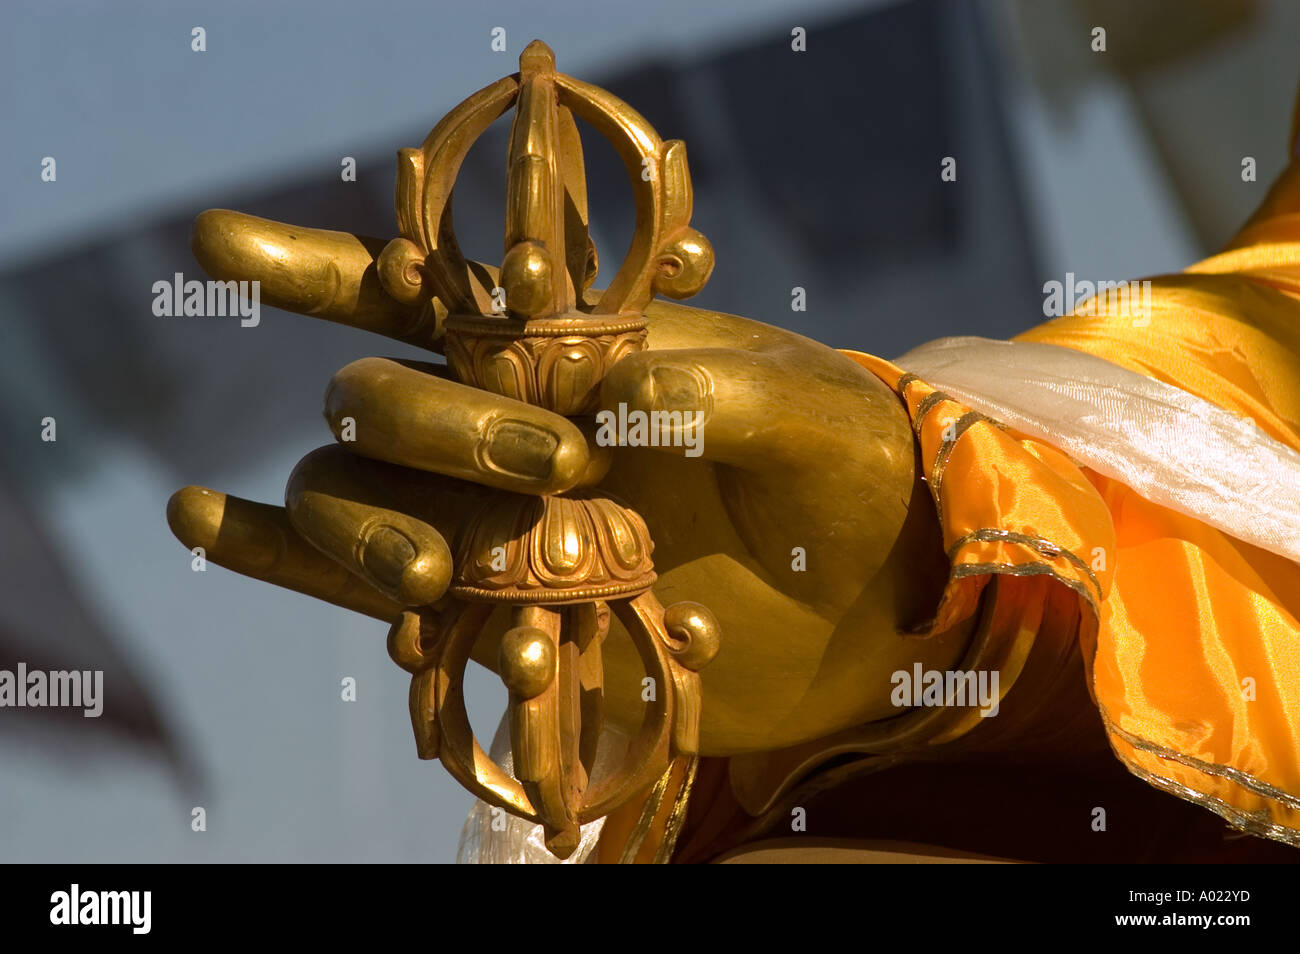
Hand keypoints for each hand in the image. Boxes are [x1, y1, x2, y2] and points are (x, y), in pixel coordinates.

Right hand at [168, 211, 970, 753]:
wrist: (872, 605)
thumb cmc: (850, 478)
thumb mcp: (815, 416)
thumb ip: (721, 395)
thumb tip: (604, 401)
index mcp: (571, 347)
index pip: (431, 291)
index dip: (324, 267)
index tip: (224, 244)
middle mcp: (507, 421)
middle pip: (382, 398)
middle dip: (434, 423)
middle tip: (554, 469)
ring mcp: (493, 519)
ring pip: (354, 495)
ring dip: (369, 527)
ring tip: (434, 577)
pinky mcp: (498, 612)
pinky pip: (366, 590)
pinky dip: (285, 559)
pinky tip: (206, 520)